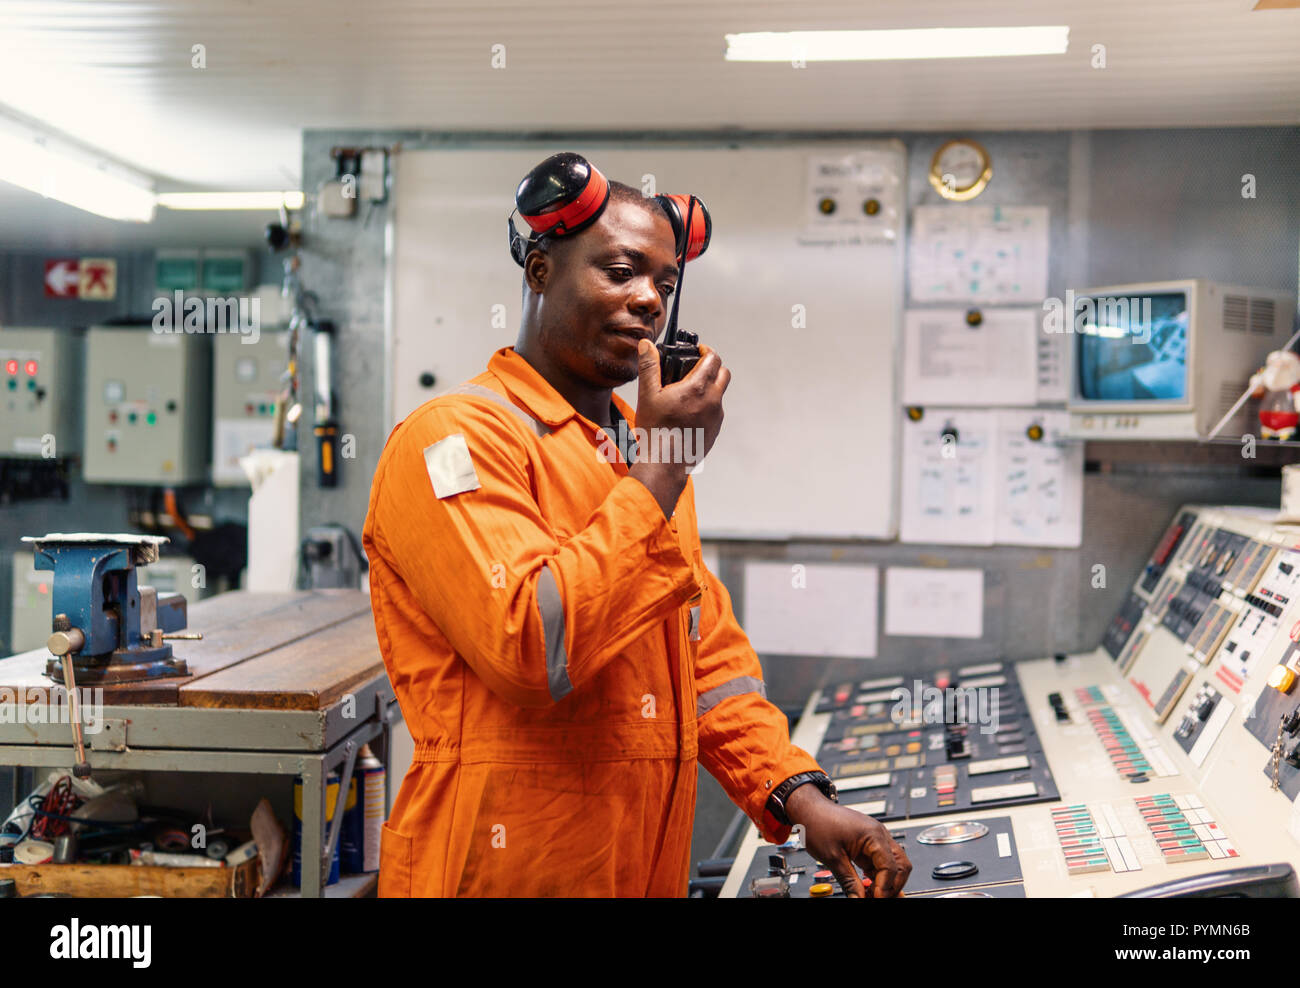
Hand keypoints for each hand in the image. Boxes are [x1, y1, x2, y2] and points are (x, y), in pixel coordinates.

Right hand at [628, 340, 730, 517]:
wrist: (665, 464)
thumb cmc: (656, 430)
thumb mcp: (648, 394)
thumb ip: (649, 366)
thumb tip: (647, 345)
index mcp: (699, 388)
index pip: (714, 358)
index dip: (705, 350)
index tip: (697, 351)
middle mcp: (713, 401)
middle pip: (724, 373)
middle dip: (712, 367)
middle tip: (694, 369)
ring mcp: (717, 417)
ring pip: (719, 394)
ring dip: (709, 387)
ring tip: (686, 393)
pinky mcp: (715, 430)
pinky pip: (715, 411)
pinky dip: (706, 406)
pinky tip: (687, 413)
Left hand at [786, 784, 911, 897]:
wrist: (808, 809)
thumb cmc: (818, 822)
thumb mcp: (832, 857)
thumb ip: (849, 881)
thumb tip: (859, 898)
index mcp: (874, 834)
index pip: (891, 867)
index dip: (885, 888)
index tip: (876, 899)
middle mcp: (879, 835)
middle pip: (900, 866)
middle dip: (893, 886)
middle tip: (879, 898)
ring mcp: (875, 840)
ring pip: (893, 865)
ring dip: (886, 882)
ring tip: (873, 896)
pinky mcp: (868, 845)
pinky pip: (880, 863)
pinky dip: (878, 877)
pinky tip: (869, 888)